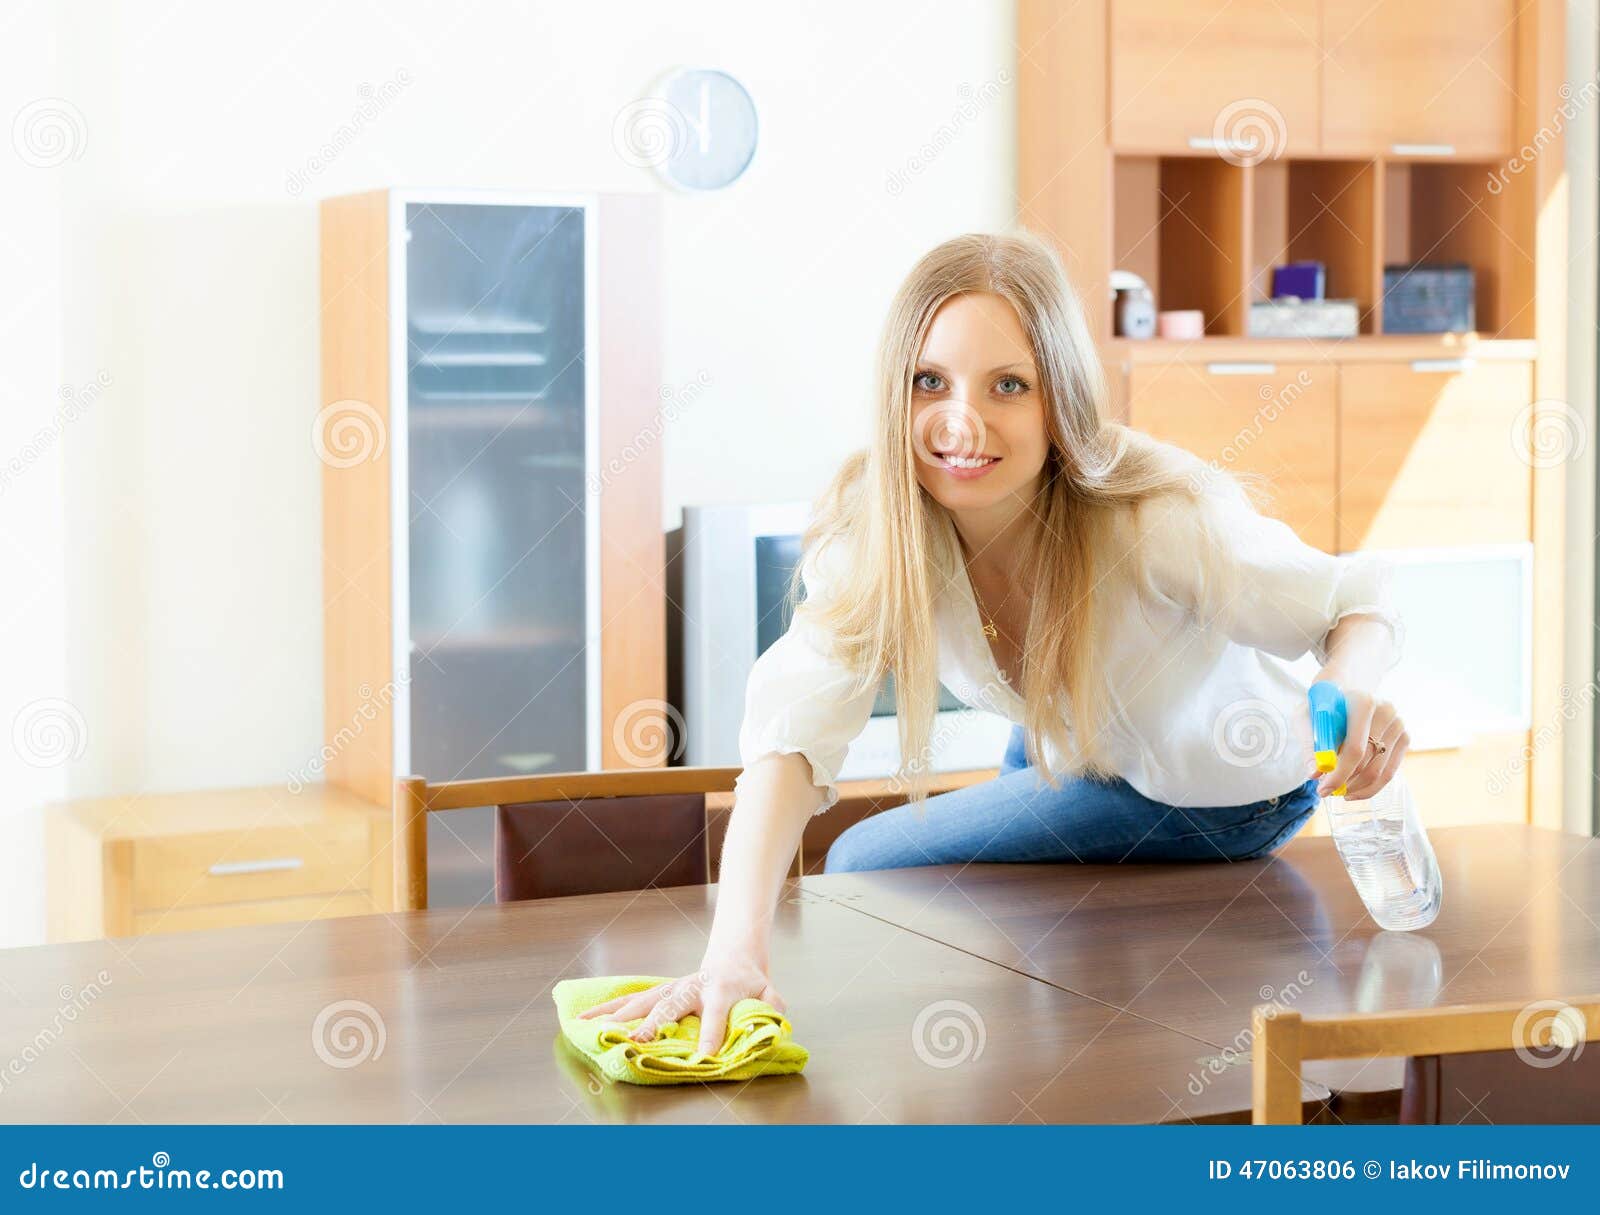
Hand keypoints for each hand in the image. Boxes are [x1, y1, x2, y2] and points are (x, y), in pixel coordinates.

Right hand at [575, 954, 783, 1056]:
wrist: (732, 957)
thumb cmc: (749, 983)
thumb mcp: (769, 993)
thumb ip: (772, 1008)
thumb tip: (773, 1024)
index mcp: (720, 991)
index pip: (714, 1016)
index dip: (709, 1037)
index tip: (702, 1058)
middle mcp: (690, 987)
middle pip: (669, 1005)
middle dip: (652, 1024)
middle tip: (636, 1041)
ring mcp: (670, 988)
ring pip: (640, 1001)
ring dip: (615, 1015)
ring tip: (587, 1026)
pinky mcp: (657, 992)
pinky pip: (628, 1000)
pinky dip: (605, 1010)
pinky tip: (582, 1020)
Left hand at [1318, 686, 1408, 800]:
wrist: (1345, 690)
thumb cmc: (1324, 705)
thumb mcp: (1305, 717)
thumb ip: (1308, 743)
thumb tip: (1315, 773)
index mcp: (1363, 702)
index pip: (1355, 748)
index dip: (1339, 773)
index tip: (1323, 789)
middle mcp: (1387, 712)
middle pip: (1368, 762)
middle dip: (1345, 782)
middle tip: (1325, 791)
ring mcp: (1399, 725)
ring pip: (1380, 771)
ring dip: (1356, 787)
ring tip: (1337, 790)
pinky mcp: (1404, 738)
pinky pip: (1389, 772)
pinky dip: (1370, 786)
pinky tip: (1353, 788)